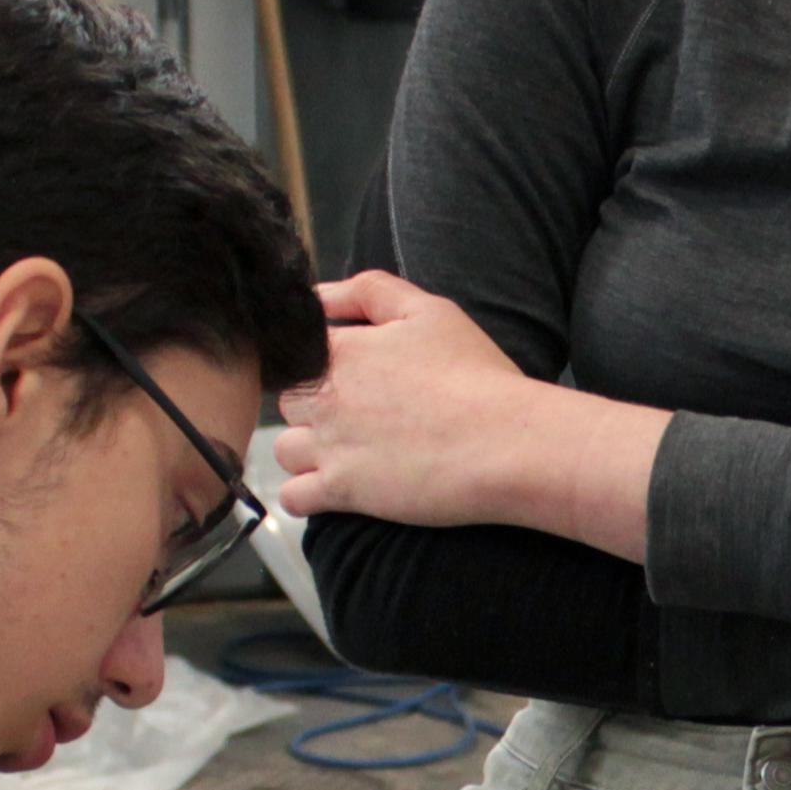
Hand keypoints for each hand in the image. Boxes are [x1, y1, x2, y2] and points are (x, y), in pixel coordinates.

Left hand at [274, 273, 660, 550]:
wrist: (505, 442)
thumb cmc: (476, 376)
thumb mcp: (429, 311)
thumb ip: (368, 291)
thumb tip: (319, 296)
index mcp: (341, 351)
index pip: (295, 354)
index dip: (317, 366)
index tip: (346, 380)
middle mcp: (325, 397)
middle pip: (287, 401)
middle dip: (312, 408)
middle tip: (353, 417)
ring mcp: (330, 446)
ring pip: (285, 450)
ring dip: (306, 453)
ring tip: (344, 455)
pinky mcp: (343, 491)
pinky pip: (293, 498)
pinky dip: (305, 496)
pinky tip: (331, 490)